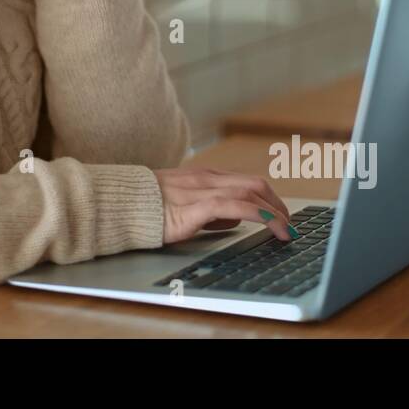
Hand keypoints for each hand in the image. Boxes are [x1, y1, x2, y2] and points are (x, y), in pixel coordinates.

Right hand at [152, 167, 294, 243]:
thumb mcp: (184, 205)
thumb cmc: (146, 207)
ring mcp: (201, 190)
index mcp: (205, 177)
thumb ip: (209, 210)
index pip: (247, 182)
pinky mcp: (194, 206)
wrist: (119, 204)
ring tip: (285, 231)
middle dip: (278, 205)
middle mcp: (206, 179)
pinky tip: (268, 226)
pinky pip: (234, 207)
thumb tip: (233, 221)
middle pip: (255, 185)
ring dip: (274, 213)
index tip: (282, 216)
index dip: (270, 198)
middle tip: (290, 225)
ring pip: (250, 193)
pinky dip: (257, 214)